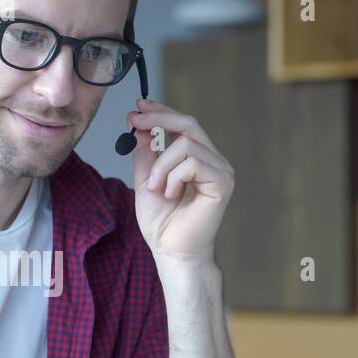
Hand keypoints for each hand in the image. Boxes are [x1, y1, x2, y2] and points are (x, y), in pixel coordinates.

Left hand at [127, 98, 234, 264]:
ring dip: (161, 165)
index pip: (183, 124)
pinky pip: (193, 163)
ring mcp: (221, 170)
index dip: (162, 111)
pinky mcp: (223, 183)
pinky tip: (171, 195)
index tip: (138, 106)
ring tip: (156, 188)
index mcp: (197, 158)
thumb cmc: (161, 222)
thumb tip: (137, 122)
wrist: (171, 251)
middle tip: (134, 123)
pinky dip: (174, 177)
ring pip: (186, 144)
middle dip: (158, 119)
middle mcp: (213, 160)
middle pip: (188, 124)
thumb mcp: (146, 179)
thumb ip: (146, 152)